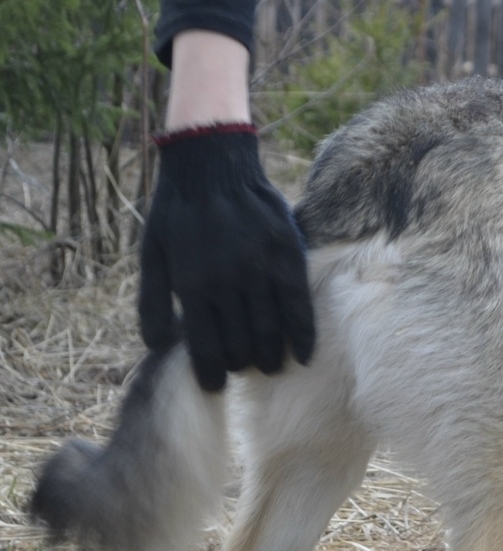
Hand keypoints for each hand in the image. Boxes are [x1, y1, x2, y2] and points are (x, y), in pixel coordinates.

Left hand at [139, 126, 315, 390]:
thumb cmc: (177, 213)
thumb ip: (153, 301)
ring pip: (271, 329)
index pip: (205, 346)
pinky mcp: (287, 254)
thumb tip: (157, 346)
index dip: (211, 373)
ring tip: (270, 367)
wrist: (213, 166)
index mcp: (193, 284)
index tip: (216, 384)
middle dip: (242, 364)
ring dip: (271, 356)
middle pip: (241, 343)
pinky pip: (299, 304)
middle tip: (243, 370)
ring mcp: (261, 267)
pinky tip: (302, 354)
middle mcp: (228, 281)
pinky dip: (303, 334)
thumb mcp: (152, 255)